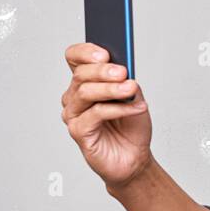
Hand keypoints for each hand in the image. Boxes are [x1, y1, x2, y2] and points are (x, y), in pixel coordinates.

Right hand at [61, 43, 152, 191]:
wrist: (134, 158)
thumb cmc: (130, 127)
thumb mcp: (134, 97)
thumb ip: (126, 81)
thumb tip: (122, 69)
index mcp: (85, 82)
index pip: (74, 58)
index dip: (85, 52)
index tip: (104, 53)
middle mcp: (74, 96)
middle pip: (81, 75)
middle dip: (103, 71)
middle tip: (123, 72)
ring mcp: (74, 114)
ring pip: (85, 92)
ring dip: (111, 89)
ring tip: (130, 88)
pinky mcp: (78, 131)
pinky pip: (95, 113)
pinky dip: (117, 109)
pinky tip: (135, 107)